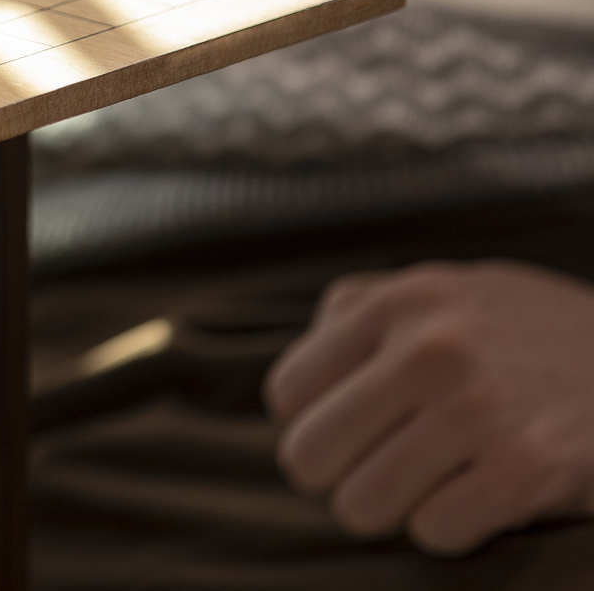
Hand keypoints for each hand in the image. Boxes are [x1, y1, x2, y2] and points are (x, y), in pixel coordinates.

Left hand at [266, 259, 593, 554]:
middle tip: (381, 471)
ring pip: (363, 504)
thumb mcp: (445, 290)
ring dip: (395, 507)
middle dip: (341, 476)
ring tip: (432, 484)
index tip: (350, 432)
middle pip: (310, 456)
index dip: (314, 423)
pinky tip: (479, 499)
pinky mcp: (528, 470)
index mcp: (399, 303)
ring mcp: (478, 410)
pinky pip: (434, 531)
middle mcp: (430, 349)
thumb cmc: (532, 334)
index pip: (288, 394)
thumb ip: (361, 311)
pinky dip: (451, 528)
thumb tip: (302, 374)